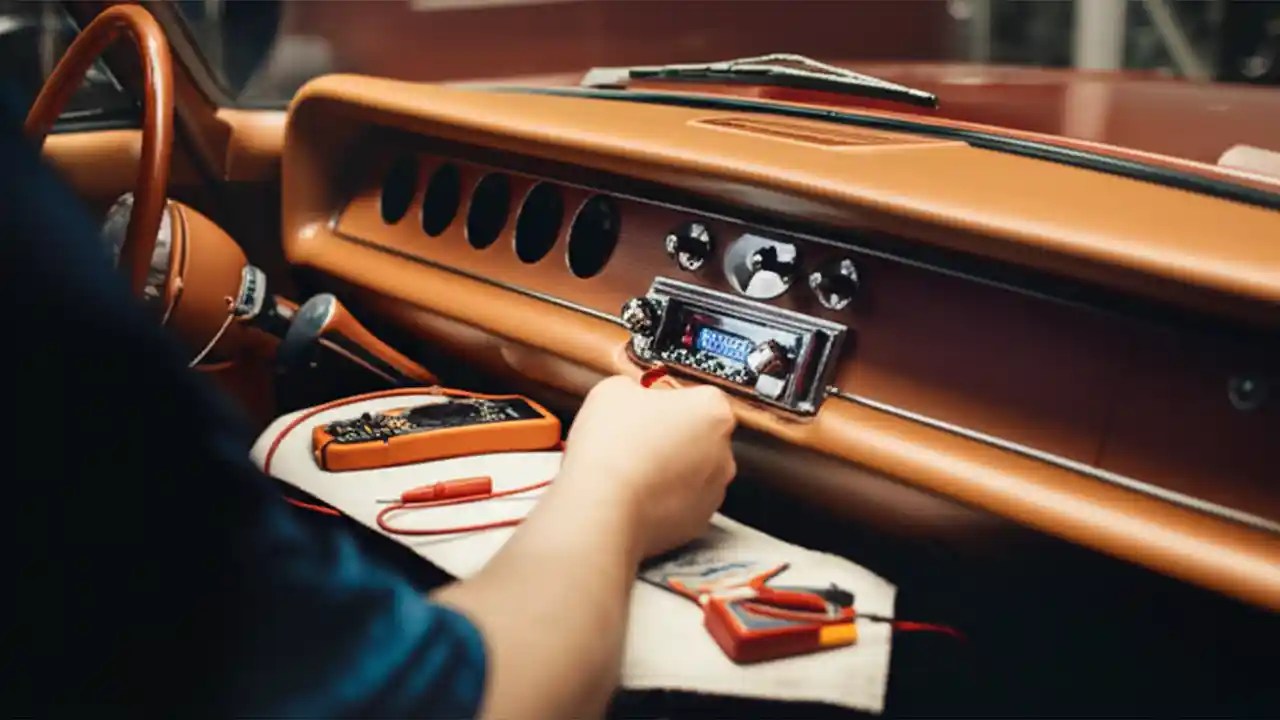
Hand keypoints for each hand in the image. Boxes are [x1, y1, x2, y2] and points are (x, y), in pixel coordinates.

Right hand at [553, 375, 737, 557]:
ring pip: (693, 471)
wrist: (603, 507)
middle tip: (634, 440)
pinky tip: (636, 495)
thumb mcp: (613, 390)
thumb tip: (636, 396)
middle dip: (672, 436)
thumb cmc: (611, 444)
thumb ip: (635, 387)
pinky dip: (665, 500)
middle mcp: (724, 450)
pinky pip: (683, 503)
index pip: (697, 396)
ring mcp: (715, 490)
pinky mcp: (699, 522)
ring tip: (631, 472)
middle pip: (699, 435)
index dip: (666, 401)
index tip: (643, 410)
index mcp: (712, 409)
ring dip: (669, 469)